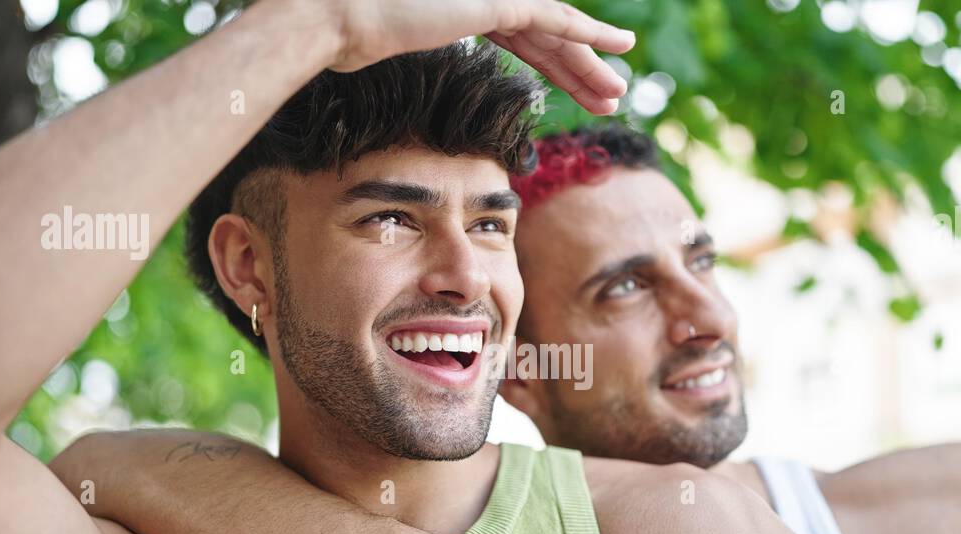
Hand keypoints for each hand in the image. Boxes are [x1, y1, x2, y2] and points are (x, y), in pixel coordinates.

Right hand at [322, 0, 634, 113]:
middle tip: (609, 98)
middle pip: (549, 40)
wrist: (341, 16)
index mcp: (468, 11)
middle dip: (582, 71)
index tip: (581, 92)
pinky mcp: (500, 0)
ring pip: (559, 35)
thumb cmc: (351, 37)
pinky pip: (557, 22)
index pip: (526, 40)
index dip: (557, 66)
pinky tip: (619, 47)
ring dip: (592, 65)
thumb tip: (384, 74)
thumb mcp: (384, 53)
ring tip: (617, 94)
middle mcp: (488, 0)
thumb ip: (404, 53)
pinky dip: (591, 33)